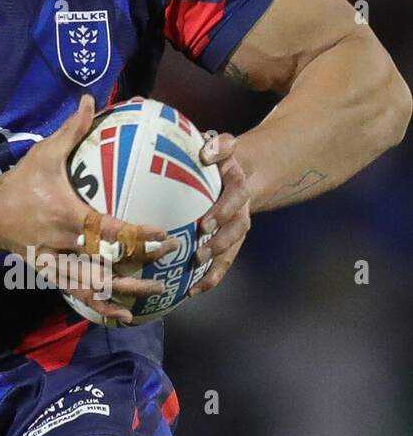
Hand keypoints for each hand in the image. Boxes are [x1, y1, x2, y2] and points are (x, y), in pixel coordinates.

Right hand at [0, 95, 176, 322]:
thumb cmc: (20, 183)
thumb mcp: (43, 154)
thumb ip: (71, 130)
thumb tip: (92, 100)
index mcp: (68, 215)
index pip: (108, 229)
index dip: (137, 235)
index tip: (164, 234)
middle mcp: (65, 243)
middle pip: (107, 260)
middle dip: (141, 262)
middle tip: (171, 258)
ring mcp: (58, 262)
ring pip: (96, 284)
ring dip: (127, 290)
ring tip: (157, 290)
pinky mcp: (53, 274)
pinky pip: (80, 294)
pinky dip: (103, 307)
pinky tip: (125, 315)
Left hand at [188, 132, 251, 296]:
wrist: (241, 171)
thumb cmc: (221, 158)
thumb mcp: (222, 146)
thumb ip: (219, 145)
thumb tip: (206, 151)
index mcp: (239, 184)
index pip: (235, 197)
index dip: (222, 211)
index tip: (204, 224)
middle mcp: (241, 209)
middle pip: (236, 228)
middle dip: (219, 242)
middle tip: (199, 252)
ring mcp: (237, 227)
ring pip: (232, 249)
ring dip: (216, 264)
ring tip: (197, 278)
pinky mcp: (229, 241)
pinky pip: (224, 261)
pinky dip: (212, 277)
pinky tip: (194, 290)